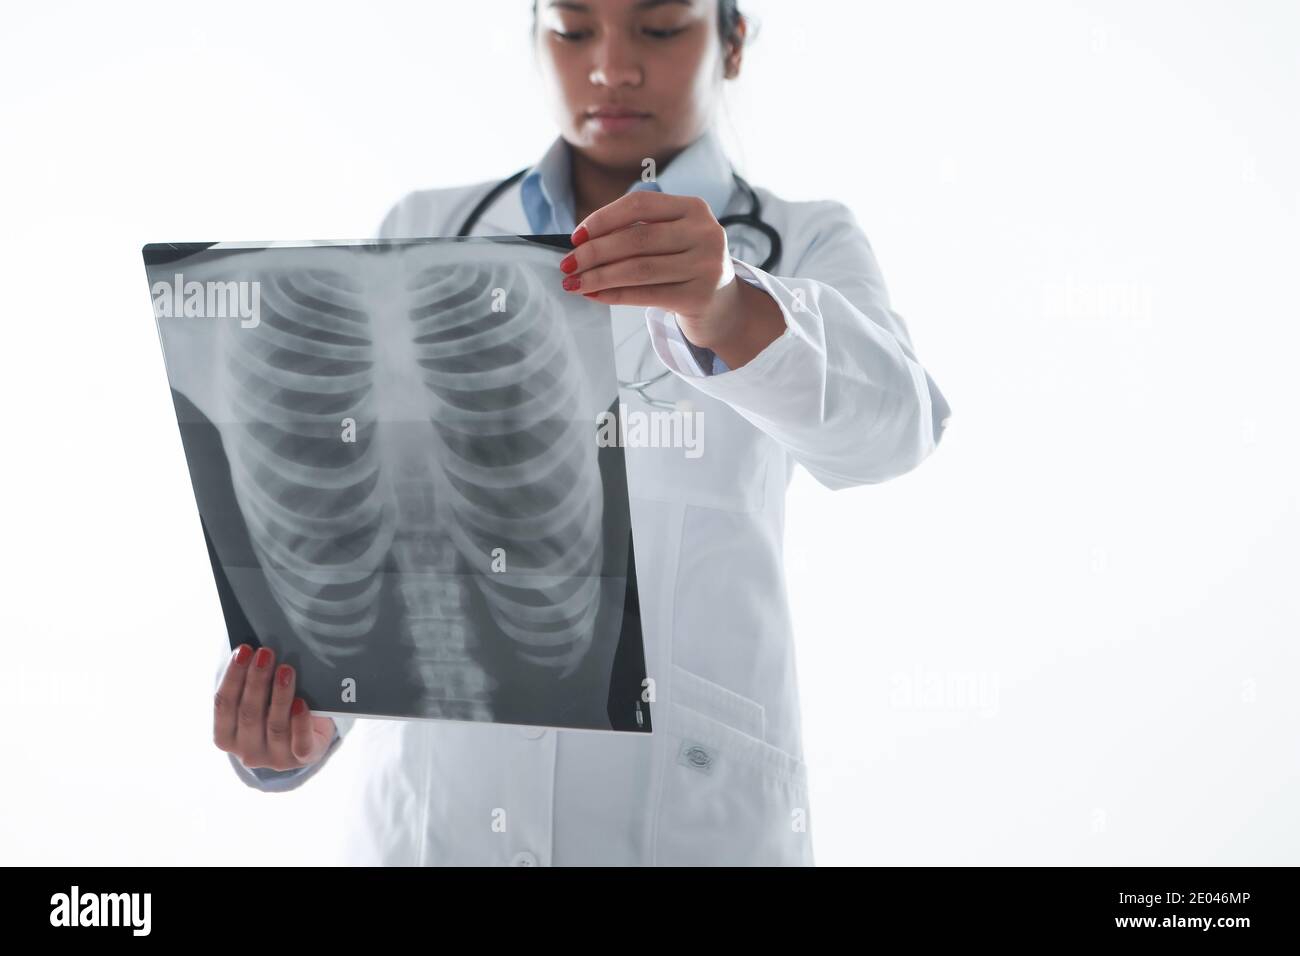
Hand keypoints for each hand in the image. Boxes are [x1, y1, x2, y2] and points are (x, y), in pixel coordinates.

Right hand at [214, 644, 334, 770]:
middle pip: (249, 714)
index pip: (223, 706)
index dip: (232, 676)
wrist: (308, 736)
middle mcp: (246, 751)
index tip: (244, 649)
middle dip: (256, 681)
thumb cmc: (274, 709)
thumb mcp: (258, 698)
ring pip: (275, 726)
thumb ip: (250, 680)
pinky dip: (300, 723)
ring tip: (286, 669)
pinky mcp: (301, 759)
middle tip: (266, 653)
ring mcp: (274, 758)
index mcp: (226, 736)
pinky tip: (301, 702)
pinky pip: (300, 744)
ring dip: (279, 696)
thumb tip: (254, 649)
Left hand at [560, 190, 784, 366]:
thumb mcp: (671, 238)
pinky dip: (614, 295)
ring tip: (574, 282)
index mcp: (694, 208)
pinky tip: (594, 295)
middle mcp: (705, 233)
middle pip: (636, 238)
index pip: (639, 205)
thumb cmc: (684, 266)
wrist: (722, 305)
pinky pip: (646, 295)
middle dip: (594, 252)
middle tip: (567, 263)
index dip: (603, 218)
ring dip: (599, 276)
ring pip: (638, 269)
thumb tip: (581, 242)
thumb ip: (636, 231)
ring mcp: (706, 266)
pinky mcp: (699, 297)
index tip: (575, 236)